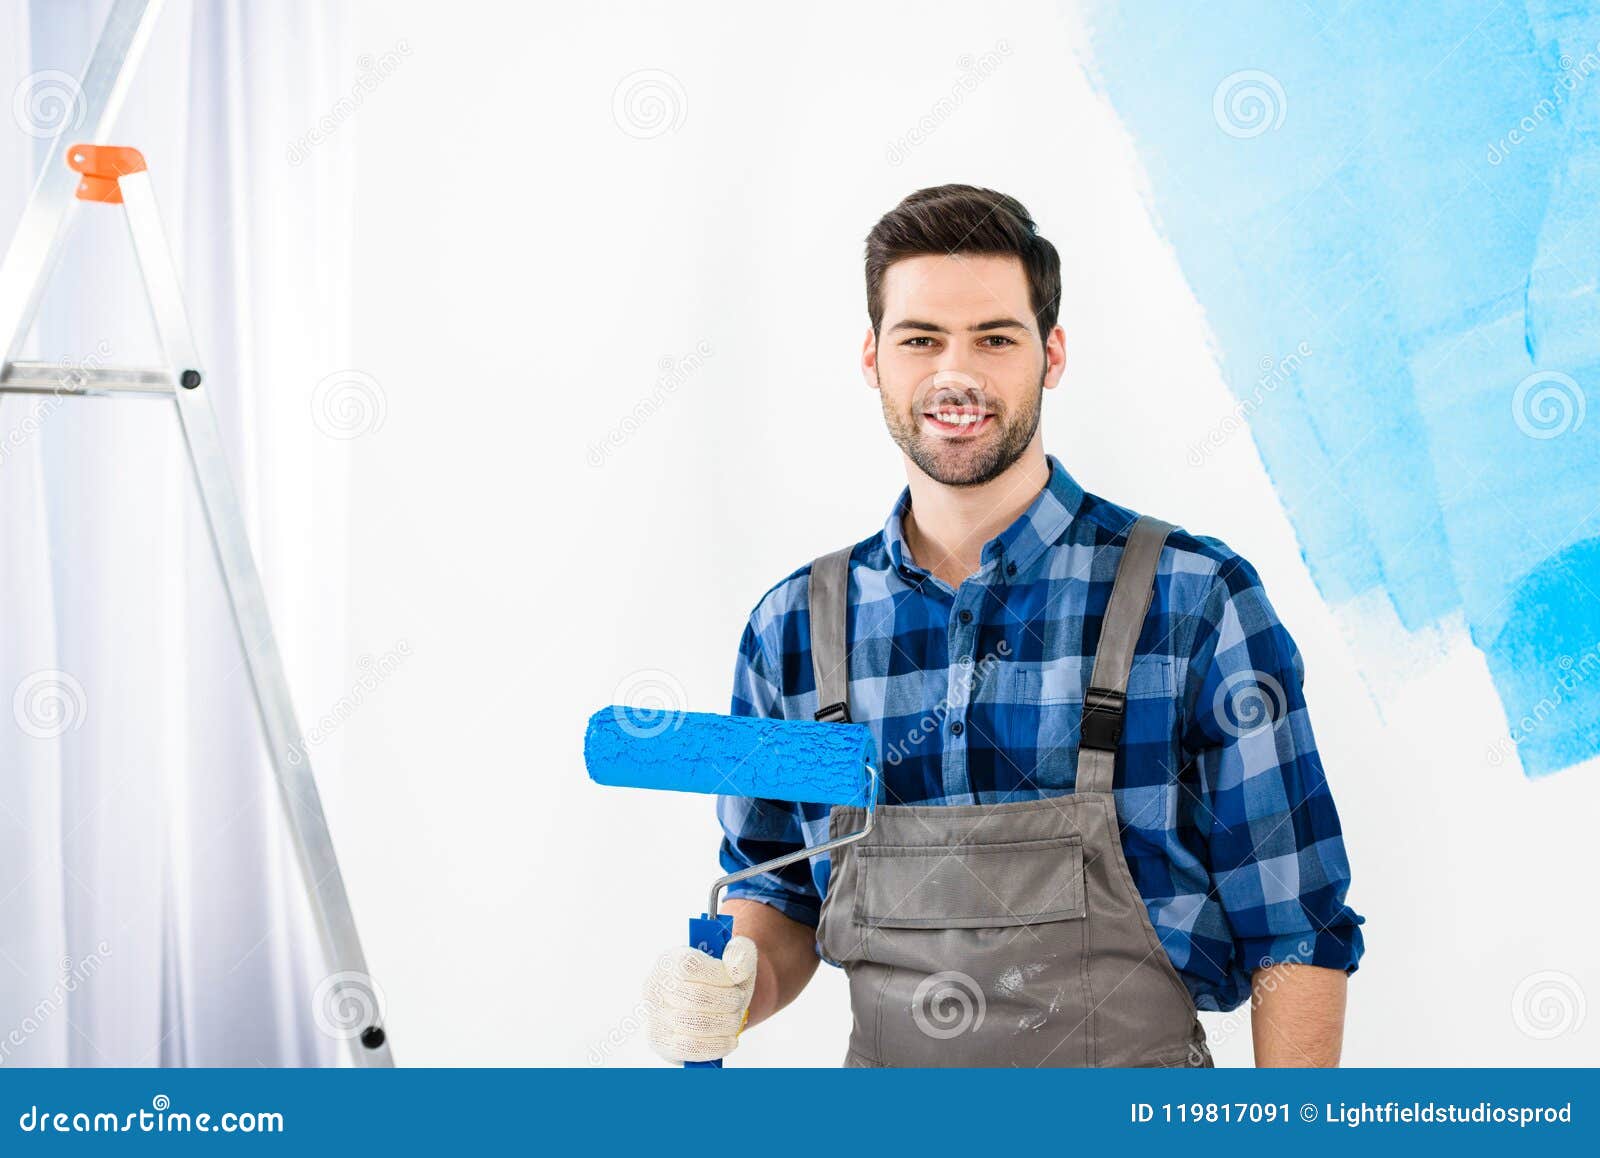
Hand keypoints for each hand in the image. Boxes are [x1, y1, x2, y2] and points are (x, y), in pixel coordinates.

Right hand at [643, 935, 757, 1062]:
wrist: (712, 1009)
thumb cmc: (723, 981)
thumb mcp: (736, 959)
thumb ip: (740, 953)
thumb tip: (735, 967)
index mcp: (669, 961)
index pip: (690, 966)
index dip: (719, 975)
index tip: (735, 979)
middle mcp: (655, 987)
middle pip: (696, 997)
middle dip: (728, 1001)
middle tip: (738, 1001)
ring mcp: (654, 1017)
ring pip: (696, 1024)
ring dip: (727, 1023)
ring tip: (735, 1019)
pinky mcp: (661, 1044)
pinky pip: (690, 1048)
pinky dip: (717, 1045)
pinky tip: (731, 1039)